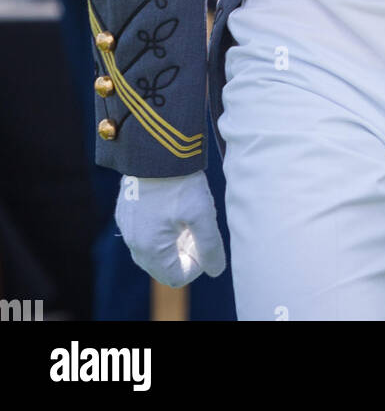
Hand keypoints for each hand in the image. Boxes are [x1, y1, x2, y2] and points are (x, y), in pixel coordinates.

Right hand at [114, 172, 225, 286]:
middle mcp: (133, 242)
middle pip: (162, 266)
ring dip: (173, 243)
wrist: (155, 148)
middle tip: (198, 230)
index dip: (197, 265)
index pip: (176, 277)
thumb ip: (210, 247)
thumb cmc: (179, 182)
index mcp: (150, 249)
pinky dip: (160, 230)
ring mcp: (127, 226)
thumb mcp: (202, 214)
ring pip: (152, 250)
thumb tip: (216, 271)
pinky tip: (173, 209)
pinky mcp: (126, 211)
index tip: (206, 243)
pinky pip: (143, 233)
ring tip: (188, 218)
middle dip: (184, 254)